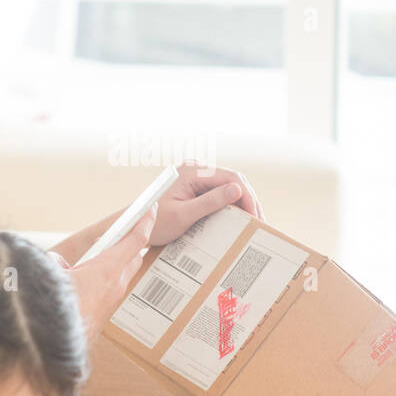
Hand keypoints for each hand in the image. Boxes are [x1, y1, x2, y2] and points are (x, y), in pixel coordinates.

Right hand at [65, 205, 155, 340]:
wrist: (56, 346)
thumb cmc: (55, 310)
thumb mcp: (51, 276)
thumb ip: (56, 262)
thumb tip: (58, 262)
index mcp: (106, 270)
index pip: (134, 240)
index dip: (145, 222)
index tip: (152, 209)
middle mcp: (115, 285)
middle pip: (133, 257)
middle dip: (133, 243)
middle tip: (129, 231)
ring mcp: (113, 302)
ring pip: (123, 275)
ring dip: (118, 263)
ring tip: (104, 256)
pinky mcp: (106, 314)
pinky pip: (112, 290)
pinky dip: (107, 280)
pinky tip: (91, 282)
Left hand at [148, 161, 264, 245]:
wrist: (135, 227)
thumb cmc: (155, 222)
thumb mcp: (184, 215)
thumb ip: (211, 202)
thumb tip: (238, 190)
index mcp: (193, 170)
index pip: (231, 178)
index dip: (247, 197)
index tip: (256, 217)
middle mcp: (196, 169)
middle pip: (232, 180)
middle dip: (248, 200)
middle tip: (260, 222)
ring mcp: (196, 177)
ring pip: (228, 187)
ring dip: (241, 204)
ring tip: (253, 222)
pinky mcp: (195, 187)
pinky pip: (218, 193)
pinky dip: (230, 205)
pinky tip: (239, 219)